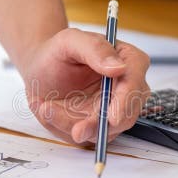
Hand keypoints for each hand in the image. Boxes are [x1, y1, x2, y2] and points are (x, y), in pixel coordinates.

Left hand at [22, 28, 150, 143]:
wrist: (41, 70)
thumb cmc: (57, 52)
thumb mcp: (70, 41)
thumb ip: (95, 49)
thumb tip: (119, 68)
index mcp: (128, 60)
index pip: (136, 81)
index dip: (126, 101)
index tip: (112, 117)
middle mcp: (127, 87)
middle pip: (127, 113)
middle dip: (101, 125)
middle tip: (76, 130)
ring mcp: (115, 109)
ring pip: (106, 130)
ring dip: (76, 125)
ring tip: (47, 108)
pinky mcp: (100, 125)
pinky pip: (88, 135)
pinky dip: (65, 127)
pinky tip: (48, 110)